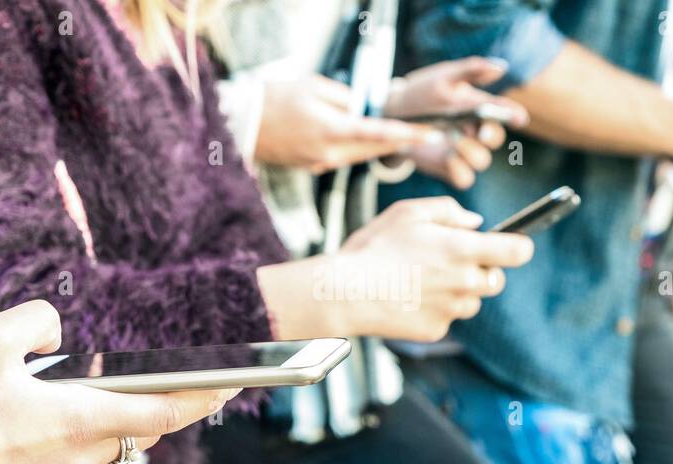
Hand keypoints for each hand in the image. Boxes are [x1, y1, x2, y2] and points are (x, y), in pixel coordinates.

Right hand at [0, 301, 239, 463]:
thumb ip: (40, 320)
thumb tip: (60, 330)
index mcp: (78, 420)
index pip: (161, 415)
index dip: (201, 400)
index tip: (229, 387)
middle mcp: (77, 460)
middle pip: (138, 435)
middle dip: (150, 409)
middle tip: (151, 383)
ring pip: (104, 452)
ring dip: (105, 426)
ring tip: (79, 397)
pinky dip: (73, 444)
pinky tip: (39, 424)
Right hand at [255, 75, 440, 172]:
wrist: (241, 123)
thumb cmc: (275, 98)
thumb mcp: (314, 87)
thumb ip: (345, 99)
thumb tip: (363, 110)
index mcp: (332, 131)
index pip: (380, 134)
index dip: (409, 134)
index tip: (431, 134)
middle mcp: (330, 154)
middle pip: (375, 150)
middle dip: (401, 142)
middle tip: (427, 134)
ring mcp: (320, 164)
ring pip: (361, 156)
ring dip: (381, 147)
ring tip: (404, 137)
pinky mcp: (312, 167)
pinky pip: (343, 159)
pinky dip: (357, 150)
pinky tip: (365, 140)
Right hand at [257, 197, 534, 341]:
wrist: (344, 292)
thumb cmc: (374, 247)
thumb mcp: (409, 212)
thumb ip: (449, 210)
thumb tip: (475, 223)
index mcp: (463, 250)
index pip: (518, 251)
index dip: (518, 245)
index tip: (510, 243)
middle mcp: (464, 284)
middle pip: (496, 280)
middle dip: (482, 269)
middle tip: (450, 260)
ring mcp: (451, 311)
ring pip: (471, 301)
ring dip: (458, 291)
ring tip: (421, 279)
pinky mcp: (435, 331)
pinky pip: (447, 318)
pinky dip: (435, 308)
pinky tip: (408, 297)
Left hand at [384, 57, 529, 188]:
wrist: (393, 114)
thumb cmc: (422, 93)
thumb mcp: (445, 78)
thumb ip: (471, 71)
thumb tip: (501, 67)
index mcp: (479, 109)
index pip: (505, 114)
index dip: (515, 116)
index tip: (518, 118)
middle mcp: (474, 132)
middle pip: (495, 140)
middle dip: (491, 136)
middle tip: (480, 132)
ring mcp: (463, 152)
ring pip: (481, 161)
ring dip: (471, 152)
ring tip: (454, 140)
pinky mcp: (449, 168)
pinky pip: (464, 178)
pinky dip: (459, 171)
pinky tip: (447, 157)